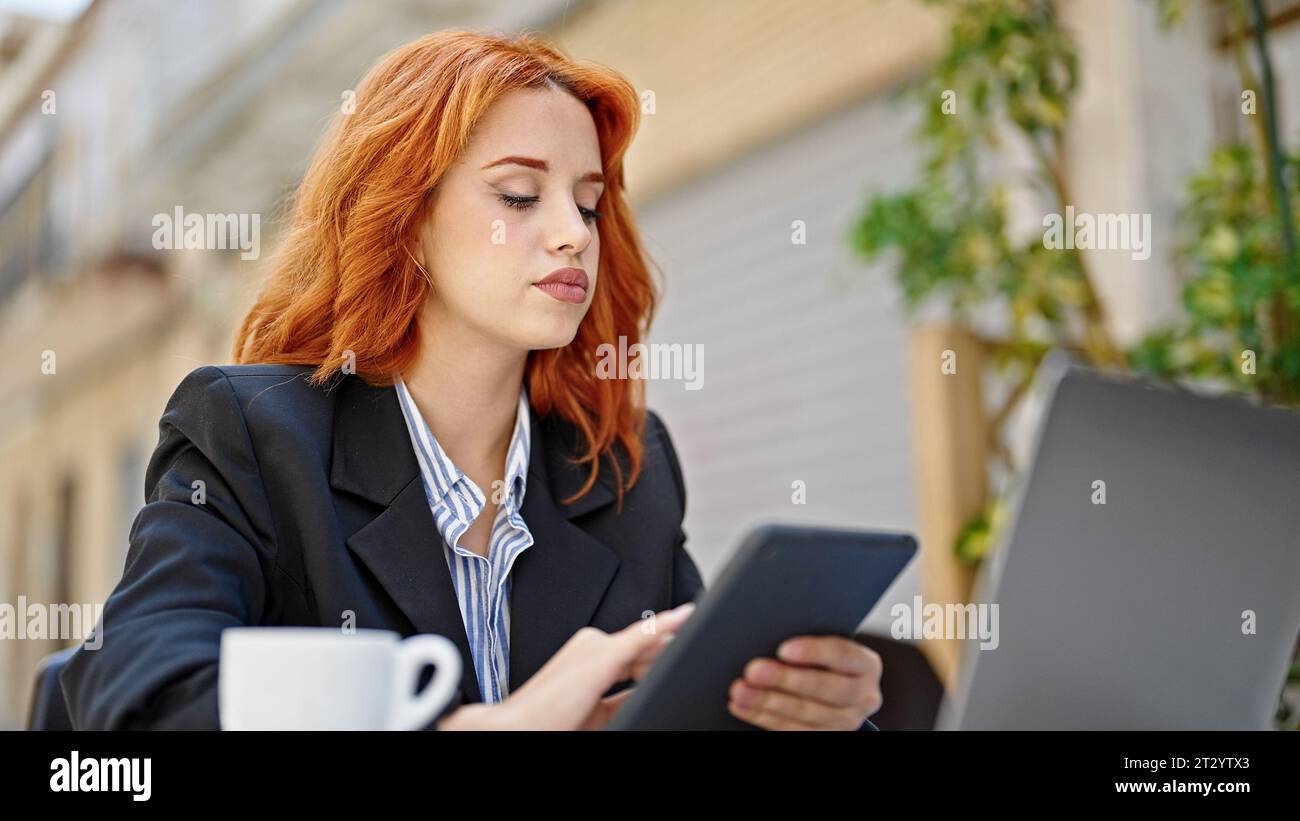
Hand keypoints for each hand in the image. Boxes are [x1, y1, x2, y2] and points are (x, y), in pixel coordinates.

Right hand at [437, 602, 695, 729]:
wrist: (518, 728)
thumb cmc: (549, 724)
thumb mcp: (596, 714)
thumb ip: (620, 699)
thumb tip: (645, 694)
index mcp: (587, 661)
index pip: (631, 657)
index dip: (655, 658)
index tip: (676, 654)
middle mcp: (590, 648)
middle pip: (640, 650)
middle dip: (665, 652)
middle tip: (694, 647)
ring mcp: (596, 647)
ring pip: (644, 643)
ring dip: (669, 640)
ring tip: (694, 631)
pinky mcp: (603, 653)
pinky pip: (642, 636)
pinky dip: (664, 625)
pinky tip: (683, 618)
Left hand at [727, 635, 881, 729]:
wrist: (834, 692)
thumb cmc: (823, 659)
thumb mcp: (825, 645)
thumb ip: (808, 643)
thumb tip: (768, 635)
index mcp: (866, 664)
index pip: (842, 654)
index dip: (813, 652)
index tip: (783, 649)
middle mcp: (863, 695)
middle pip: (825, 688)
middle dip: (785, 679)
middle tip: (753, 670)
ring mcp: (846, 721)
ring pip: (806, 713)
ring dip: (767, 701)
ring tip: (740, 690)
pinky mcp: (826, 737)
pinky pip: (793, 730)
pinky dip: (763, 717)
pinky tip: (743, 706)